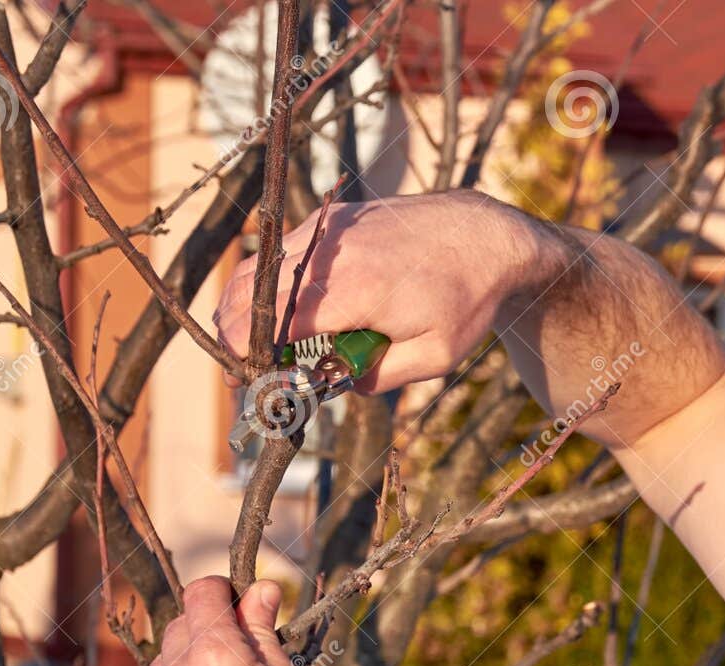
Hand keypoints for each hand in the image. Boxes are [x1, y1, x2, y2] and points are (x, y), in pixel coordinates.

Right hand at [215, 191, 553, 393]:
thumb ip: (381, 377)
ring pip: (259, 269)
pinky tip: (280, 311)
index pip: (275, 324)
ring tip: (254, 345)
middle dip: (236, 336)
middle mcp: (332, 253)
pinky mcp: (331, 220)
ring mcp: (327, 230)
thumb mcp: (435, 356)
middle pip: (252, 295)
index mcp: (354, 290)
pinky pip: (282, 253)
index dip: (251, 356)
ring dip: (245, 309)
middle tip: (243, 372)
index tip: (246, 384)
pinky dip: (270, 283)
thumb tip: (335, 385)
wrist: (488, 238)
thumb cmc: (466, 300)